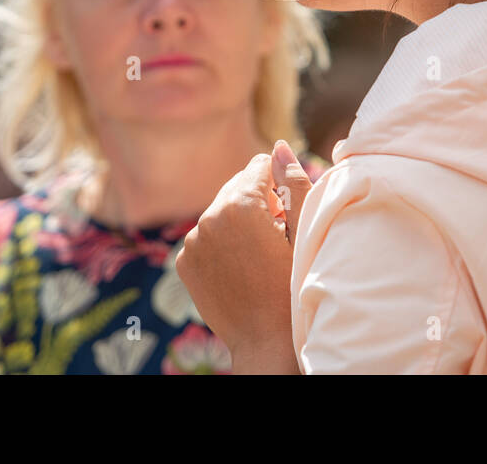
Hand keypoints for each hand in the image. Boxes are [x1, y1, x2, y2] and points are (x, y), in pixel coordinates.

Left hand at [175, 149, 297, 372]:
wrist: (266, 340)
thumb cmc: (294, 285)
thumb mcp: (302, 231)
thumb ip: (293, 183)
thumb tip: (280, 146)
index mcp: (240, 204)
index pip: (259, 167)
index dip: (278, 185)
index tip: (286, 210)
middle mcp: (208, 217)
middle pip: (236, 188)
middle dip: (257, 200)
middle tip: (276, 234)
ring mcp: (192, 241)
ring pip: (219, 212)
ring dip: (237, 220)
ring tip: (258, 252)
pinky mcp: (184, 261)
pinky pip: (205, 237)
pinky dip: (220, 243)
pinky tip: (240, 265)